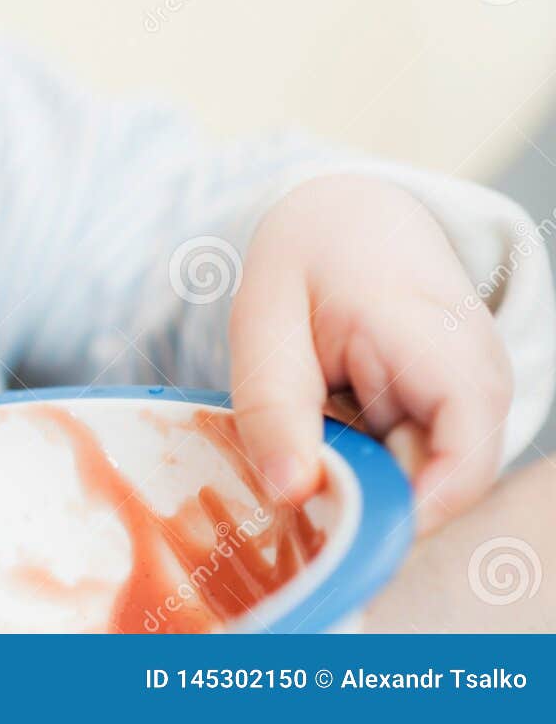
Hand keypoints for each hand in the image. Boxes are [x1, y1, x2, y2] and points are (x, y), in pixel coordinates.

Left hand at [227, 174, 512, 532]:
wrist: (348, 218)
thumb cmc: (309, 261)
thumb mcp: (265, 321)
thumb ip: (273, 408)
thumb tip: (291, 494)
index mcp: (447, 354)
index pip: (460, 470)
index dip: (400, 513)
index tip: (327, 527)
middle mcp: (481, 387)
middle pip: (431, 490)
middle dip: (358, 498)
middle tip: (285, 466)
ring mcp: (473, 405)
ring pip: (415, 484)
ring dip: (355, 476)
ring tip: (305, 419)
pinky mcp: (454, 417)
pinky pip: (406, 467)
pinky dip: (359, 460)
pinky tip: (327, 421)